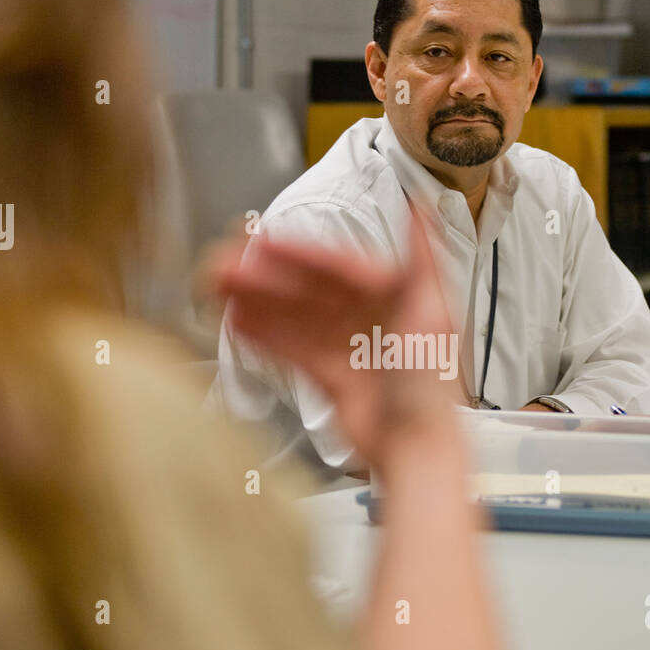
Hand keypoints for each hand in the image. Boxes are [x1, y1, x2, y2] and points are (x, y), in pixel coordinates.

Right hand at [202, 213, 459, 473]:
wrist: (418, 444)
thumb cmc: (430, 383)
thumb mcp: (431, 308)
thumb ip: (422, 254)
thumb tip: (422, 204)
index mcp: (393, 296)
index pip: (336, 266)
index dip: (298, 253)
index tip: (262, 240)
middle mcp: (370, 319)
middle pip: (308, 291)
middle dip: (266, 278)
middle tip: (224, 265)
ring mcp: (349, 349)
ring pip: (295, 320)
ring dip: (258, 304)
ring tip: (218, 291)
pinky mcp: (333, 379)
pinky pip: (293, 351)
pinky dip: (267, 338)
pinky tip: (238, 324)